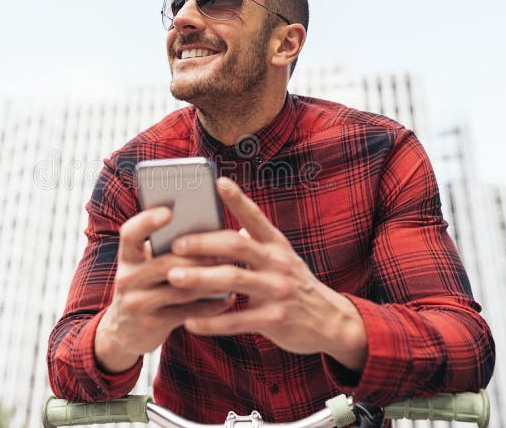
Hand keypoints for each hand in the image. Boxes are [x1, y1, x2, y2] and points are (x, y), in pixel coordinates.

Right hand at [95, 206, 234, 373]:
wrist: (125, 333)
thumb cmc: (146, 287)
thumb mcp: (145, 266)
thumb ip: (164, 250)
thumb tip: (205, 229)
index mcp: (126, 257)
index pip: (130, 234)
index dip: (147, 221)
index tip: (169, 212)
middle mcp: (126, 279)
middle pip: (165, 263)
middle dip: (198, 257)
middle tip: (225, 250)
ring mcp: (137, 304)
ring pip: (180, 288)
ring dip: (210, 280)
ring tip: (232, 272)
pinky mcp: (152, 325)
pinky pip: (187, 312)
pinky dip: (210, 305)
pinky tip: (228, 298)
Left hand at [167, 177, 367, 371]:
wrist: (331, 323)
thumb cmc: (296, 286)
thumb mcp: (282, 259)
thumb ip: (257, 245)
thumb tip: (230, 229)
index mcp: (277, 245)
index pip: (255, 217)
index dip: (238, 199)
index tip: (219, 182)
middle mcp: (278, 263)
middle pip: (237, 245)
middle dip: (204, 243)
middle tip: (176, 244)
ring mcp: (278, 291)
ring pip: (233, 279)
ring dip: (200, 277)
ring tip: (174, 277)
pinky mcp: (274, 319)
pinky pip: (236, 320)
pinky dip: (211, 322)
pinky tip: (189, 322)